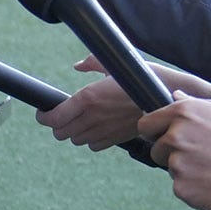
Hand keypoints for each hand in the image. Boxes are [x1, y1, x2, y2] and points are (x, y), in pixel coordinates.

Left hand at [40, 57, 210, 148]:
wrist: (167, 97)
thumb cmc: (143, 77)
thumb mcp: (116, 63)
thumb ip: (93, 62)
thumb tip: (78, 66)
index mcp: (88, 98)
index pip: (53, 117)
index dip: (43, 117)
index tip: (43, 112)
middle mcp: (93, 117)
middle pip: (61, 133)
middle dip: (57, 125)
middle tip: (61, 115)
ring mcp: (104, 130)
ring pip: (76, 140)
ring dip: (74, 132)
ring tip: (79, 121)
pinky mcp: (117, 139)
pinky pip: (94, 146)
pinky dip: (91, 140)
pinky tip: (96, 128)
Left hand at [140, 92, 210, 209]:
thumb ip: (200, 103)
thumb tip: (175, 96)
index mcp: (186, 113)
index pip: (147, 124)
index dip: (157, 133)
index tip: (169, 139)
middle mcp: (176, 136)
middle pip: (157, 150)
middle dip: (174, 155)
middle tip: (206, 158)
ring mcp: (178, 164)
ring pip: (171, 170)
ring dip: (188, 172)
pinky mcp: (183, 189)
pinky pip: (182, 189)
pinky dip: (196, 190)